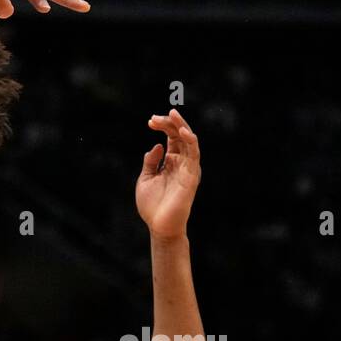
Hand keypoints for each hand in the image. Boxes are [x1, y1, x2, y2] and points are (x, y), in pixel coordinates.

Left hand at [135, 109, 200, 239]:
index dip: (162, 126)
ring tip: (172, 115)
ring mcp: (187, 168)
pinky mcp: (191, 176)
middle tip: (155, 117)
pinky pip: (195, 155)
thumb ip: (151, 162)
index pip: (171, 138)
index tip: (150, 121)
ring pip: (190, 141)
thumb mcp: (145, 178)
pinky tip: (183, 132)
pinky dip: (191, 141)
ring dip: (181, 126)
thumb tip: (155, 146)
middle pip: (180, 136)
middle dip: (169, 123)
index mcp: (170, 162)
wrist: (159, 225)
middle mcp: (181, 162)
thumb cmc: (153, 205)